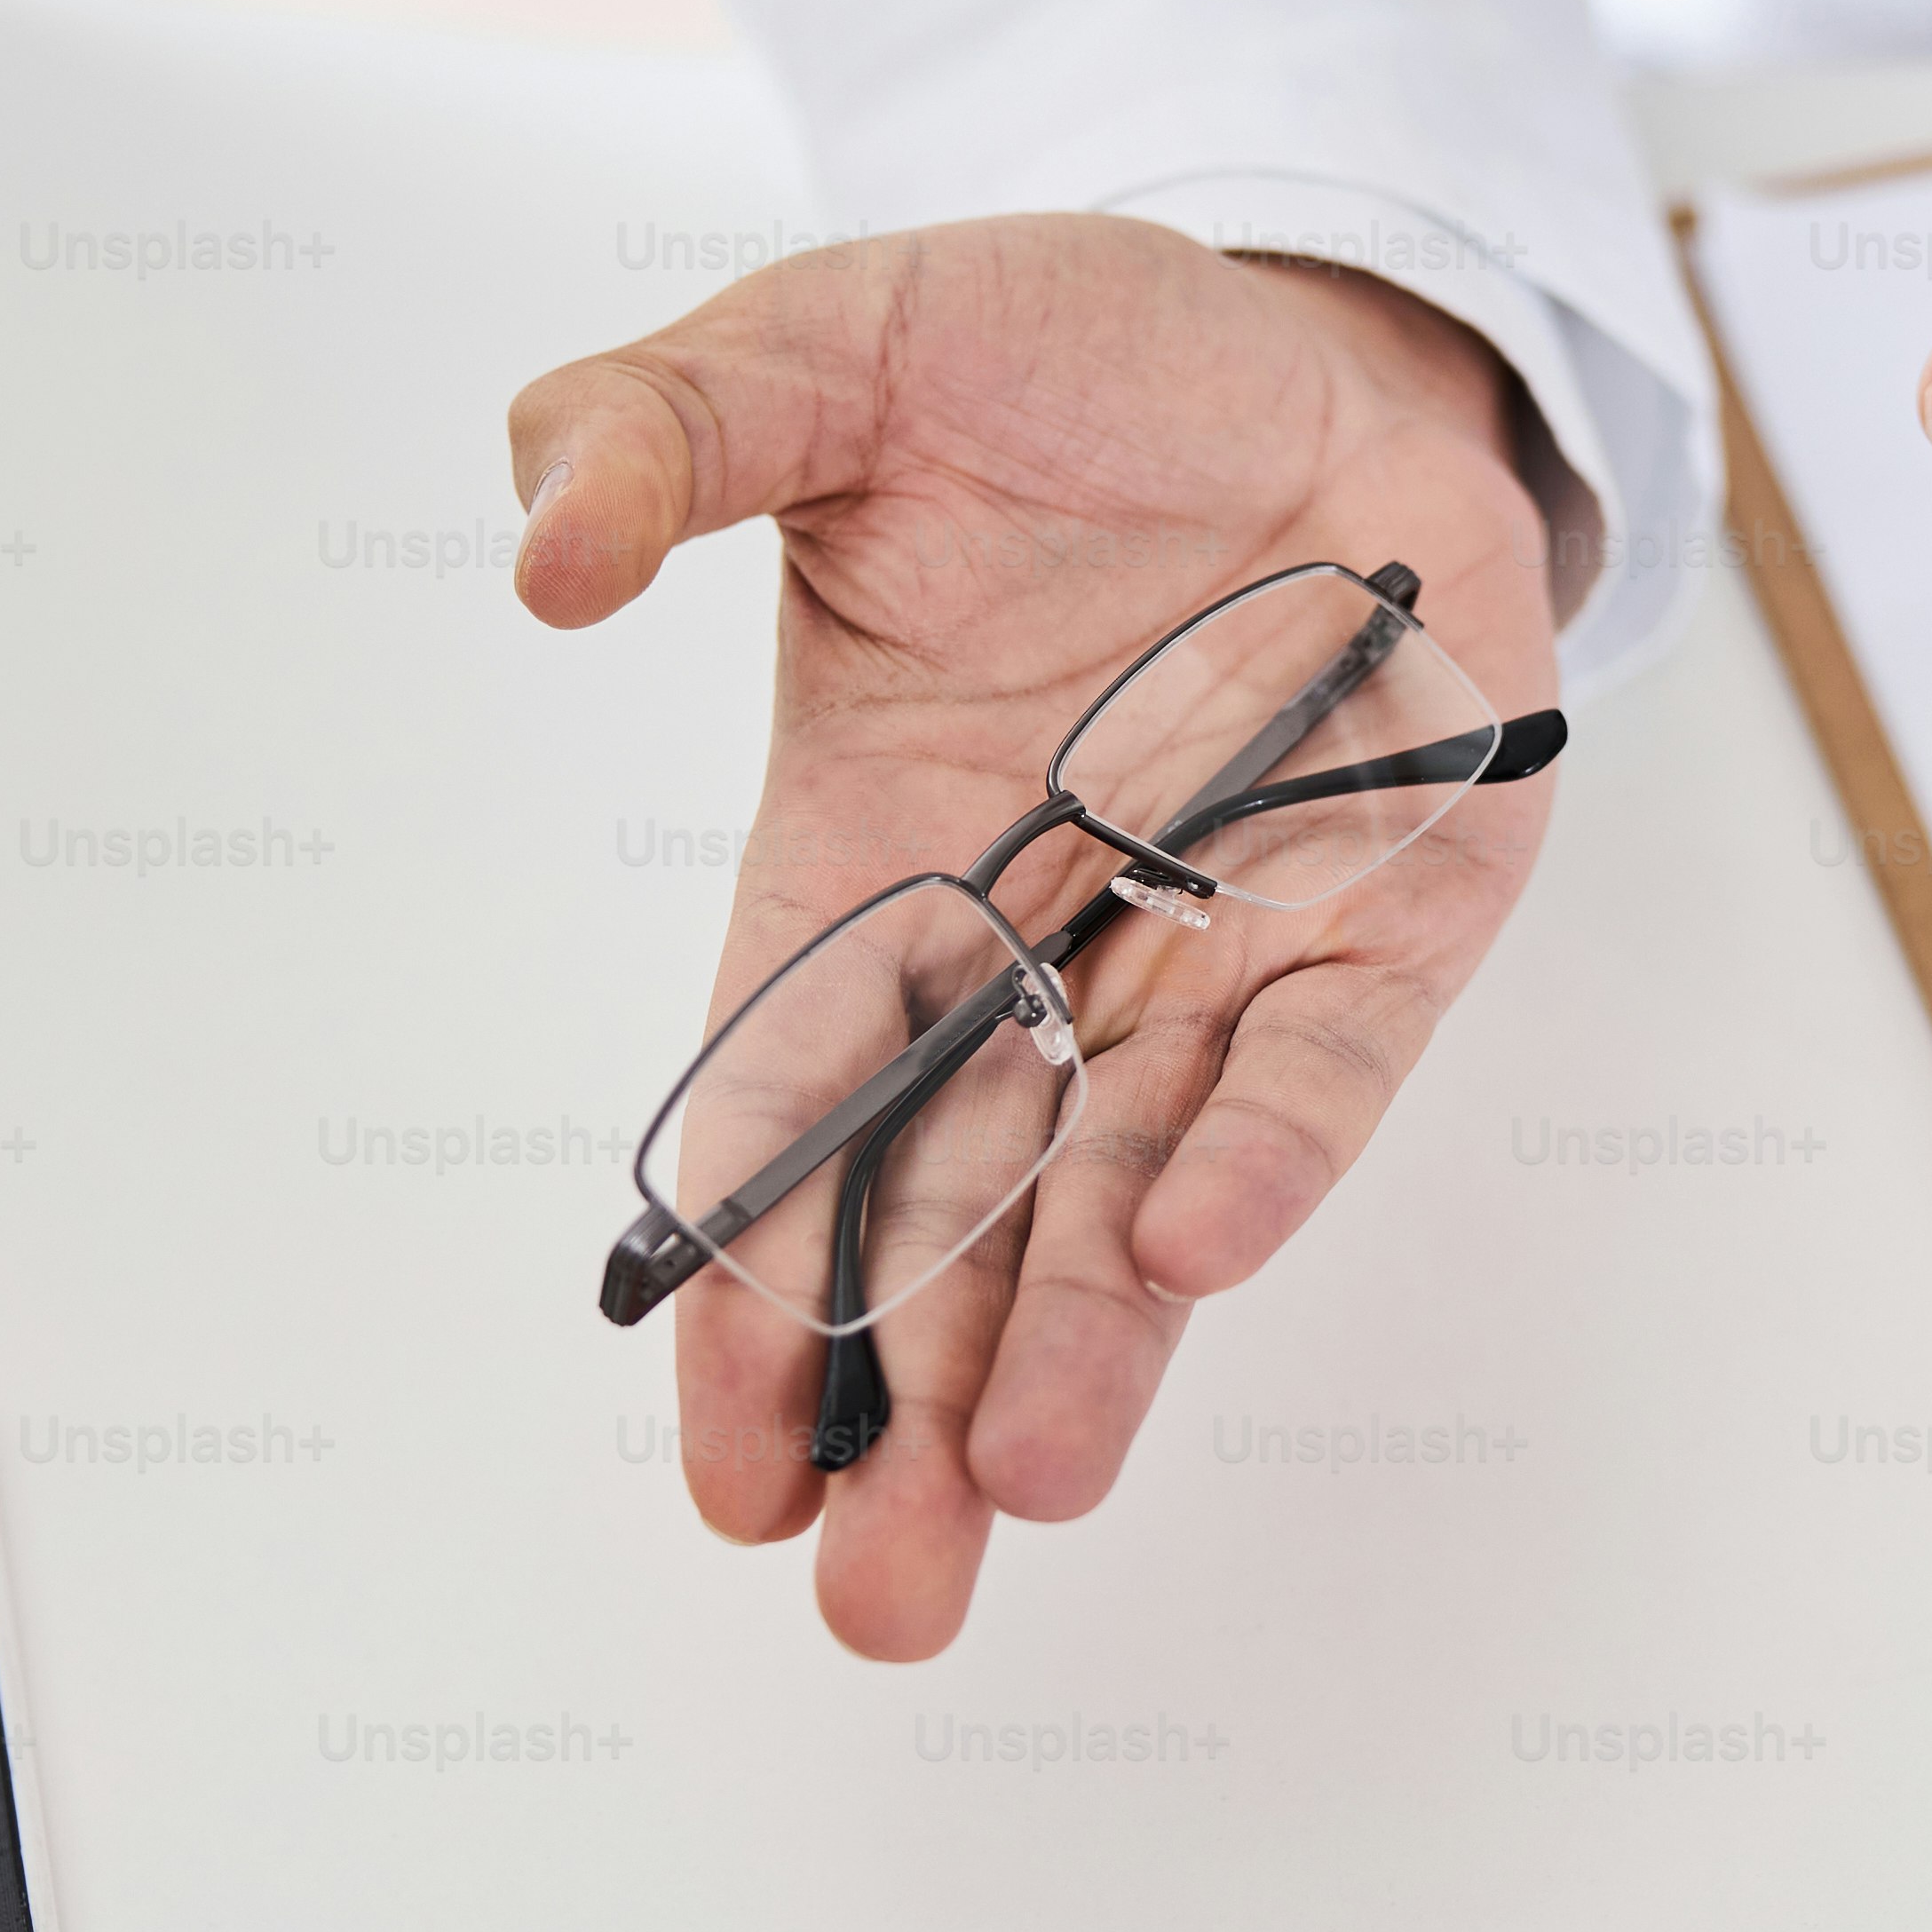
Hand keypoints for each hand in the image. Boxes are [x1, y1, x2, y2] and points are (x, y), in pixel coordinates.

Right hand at [507, 220, 1567, 1658]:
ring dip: (1085, 1344)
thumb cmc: (1057, 364)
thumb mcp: (832, 350)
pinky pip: (1327, 1058)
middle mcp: (1038, 942)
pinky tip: (1193, 1256)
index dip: (758, 1296)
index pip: (789, 1112)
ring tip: (1025, 1493)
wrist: (1316, 330)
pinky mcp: (1396, 904)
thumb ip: (667, 427)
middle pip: (962, 1215)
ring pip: (1140, 1187)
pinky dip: (1269, 1151)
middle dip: (920, 1408)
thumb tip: (535, 543)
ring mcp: (1222, 940)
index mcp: (868, 856)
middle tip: (878, 1601)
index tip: (731, 1469)